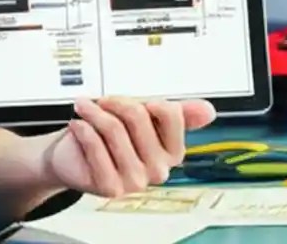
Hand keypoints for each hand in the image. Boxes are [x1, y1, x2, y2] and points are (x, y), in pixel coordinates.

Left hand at [44, 97, 215, 197]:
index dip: (147, 100)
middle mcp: (159, 170)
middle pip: (138, 117)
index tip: (132, 99)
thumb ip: (177, 114)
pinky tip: (78, 124)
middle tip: (100, 100)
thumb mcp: (145, 119)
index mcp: (173, 152)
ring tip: (84, 108)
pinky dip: (83, 130)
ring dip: (93, 112)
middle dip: (115, 102)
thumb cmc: (113, 136)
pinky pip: (96, 147)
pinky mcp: (110, 187)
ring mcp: (135, 181)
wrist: (77, 158)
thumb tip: (209, 111)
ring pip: (114, 129)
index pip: (170, 113)